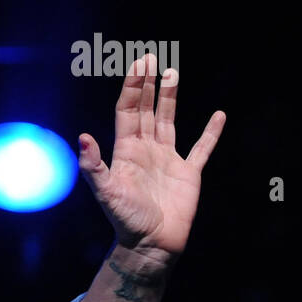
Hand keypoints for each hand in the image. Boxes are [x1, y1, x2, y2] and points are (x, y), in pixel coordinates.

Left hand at [78, 53, 224, 266]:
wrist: (150, 243)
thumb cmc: (125, 219)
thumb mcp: (105, 191)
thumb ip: (93, 165)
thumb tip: (82, 137)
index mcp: (126, 151)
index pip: (127, 111)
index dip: (132, 88)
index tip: (137, 66)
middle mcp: (145, 150)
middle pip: (145, 110)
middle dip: (148, 85)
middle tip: (151, 57)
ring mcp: (167, 160)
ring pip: (168, 121)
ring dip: (170, 98)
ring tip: (172, 73)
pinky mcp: (188, 173)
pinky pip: (202, 149)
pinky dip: (211, 133)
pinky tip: (219, 116)